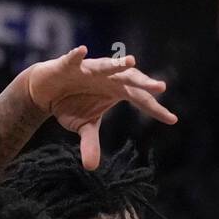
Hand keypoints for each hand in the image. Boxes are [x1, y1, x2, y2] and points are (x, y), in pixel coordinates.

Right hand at [26, 46, 177, 169]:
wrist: (46, 90)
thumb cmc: (71, 104)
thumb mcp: (83, 126)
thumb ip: (90, 143)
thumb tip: (92, 168)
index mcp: (117, 90)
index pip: (140, 100)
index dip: (155, 109)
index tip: (172, 119)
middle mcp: (108, 77)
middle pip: (129, 79)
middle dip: (143, 83)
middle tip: (160, 87)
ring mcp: (89, 69)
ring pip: (106, 65)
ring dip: (117, 63)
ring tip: (131, 61)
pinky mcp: (69, 65)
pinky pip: (73, 59)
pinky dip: (77, 55)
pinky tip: (82, 50)